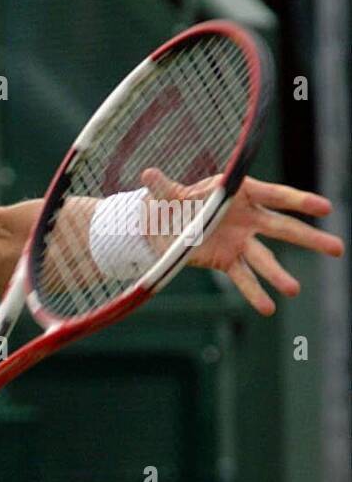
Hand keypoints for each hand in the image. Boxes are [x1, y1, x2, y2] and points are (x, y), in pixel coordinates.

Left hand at [141, 168, 343, 314]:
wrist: (159, 223)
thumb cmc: (169, 200)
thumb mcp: (165, 194)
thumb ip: (162, 186)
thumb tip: (148, 174)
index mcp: (239, 193)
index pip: (276, 196)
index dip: (300, 201)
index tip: (325, 209)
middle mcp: (247, 217)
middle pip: (283, 228)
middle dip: (310, 239)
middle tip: (337, 249)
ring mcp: (240, 240)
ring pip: (265, 258)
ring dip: (279, 275)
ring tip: (294, 290)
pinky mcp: (227, 260)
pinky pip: (243, 277)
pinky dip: (254, 293)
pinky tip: (267, 307)